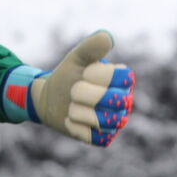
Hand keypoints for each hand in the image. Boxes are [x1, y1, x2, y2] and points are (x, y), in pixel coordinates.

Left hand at [3, 31, 134, 146]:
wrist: (51, 98)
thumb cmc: (69, 74)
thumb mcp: (77, 58)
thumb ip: (91, 47)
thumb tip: (108, 37)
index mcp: (123, 81)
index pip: (123, 77)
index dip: (100, 75)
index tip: (84, 72)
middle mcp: (124, 102)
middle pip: (112, 100)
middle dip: (84, 93)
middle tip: (73, 90)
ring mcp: (115, 122)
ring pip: (103, 120)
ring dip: (78, 111)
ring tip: (71, 105)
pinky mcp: (103, 139)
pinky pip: (92, 136)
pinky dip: (75, 127)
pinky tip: (70, 119)